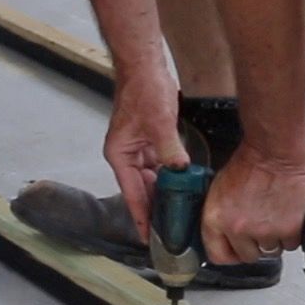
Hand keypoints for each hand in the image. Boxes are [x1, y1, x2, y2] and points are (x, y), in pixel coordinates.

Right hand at [104, 71, 185, 242]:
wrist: (145, 66)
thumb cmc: (143, 90)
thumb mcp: (159, 124)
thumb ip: (170, 151)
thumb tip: (180, 172)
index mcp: (119, 155)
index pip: (131, 194)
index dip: (141, 217)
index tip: (148, 238)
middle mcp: (126, 155)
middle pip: (142, 189)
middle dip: (156, 208)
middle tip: (173, 228)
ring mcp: (138, 148)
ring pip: (153, 178)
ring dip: (166, 191)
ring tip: (181, 212)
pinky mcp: (151, 141)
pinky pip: (161, 165)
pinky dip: (172, 175)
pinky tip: (185, 185)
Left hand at [202, 145, 304, 265]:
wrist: (274, 151)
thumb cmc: (249, 164)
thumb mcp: (219, 191)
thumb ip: (220, 218)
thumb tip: (223, 236)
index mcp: (215, 220)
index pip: (218, 256)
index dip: (231, 254)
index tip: (237, 250)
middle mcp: (238, 229)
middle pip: (249, 256)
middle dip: (256, 244)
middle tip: (261, 226)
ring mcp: (264, 231)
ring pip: (272, 251)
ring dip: (275, 238)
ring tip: (275, 217)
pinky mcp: (288, 229)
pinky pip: (291, 244)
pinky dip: (292, 234)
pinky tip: (288, 216)